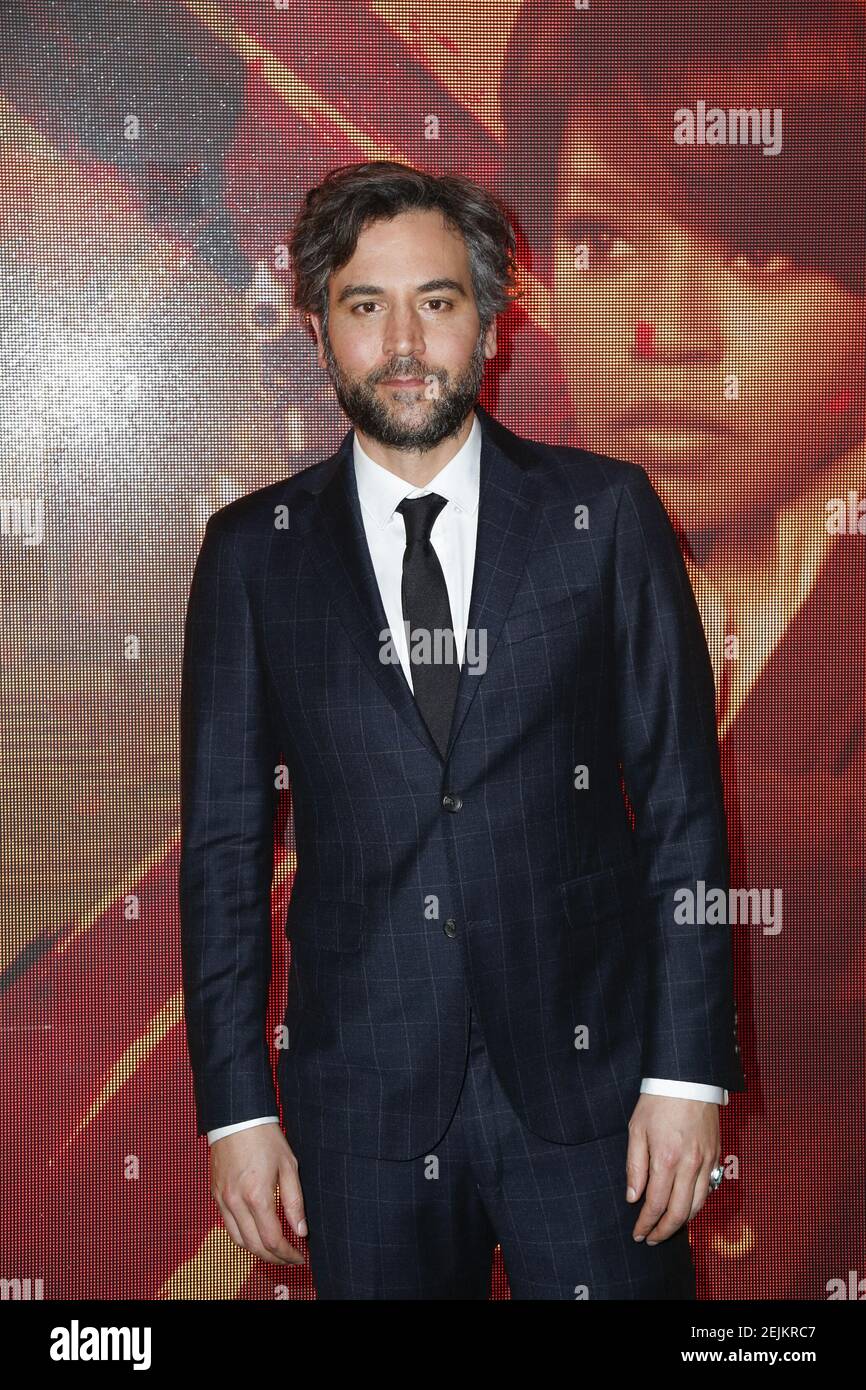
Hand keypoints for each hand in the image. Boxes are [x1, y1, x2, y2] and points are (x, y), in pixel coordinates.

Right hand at [209, 1122, 307, 1264]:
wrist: (237, 1117)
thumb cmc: (265, 1137)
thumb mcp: (289, 1166)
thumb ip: (294, 1201)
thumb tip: (301, 1230)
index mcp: (257, 1195)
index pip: (272, 1240)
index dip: (287, 1254)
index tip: (299, 1256)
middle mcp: (236, 1202)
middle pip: (254, 1246)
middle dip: (274, 1258)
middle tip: (289, 1258)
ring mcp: (222, 1200)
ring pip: (238, 1240)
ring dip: (257, 1251)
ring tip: (275, 1250)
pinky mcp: (215, 1195)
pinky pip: (228, 1226)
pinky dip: (242, 1236)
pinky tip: (256, 1233)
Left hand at [625, 1093, 719, 1244]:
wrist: (687, 1079)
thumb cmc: (657, 1102)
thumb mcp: (636, 1130)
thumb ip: (634, 1166)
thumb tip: (633, 1197)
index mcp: (666, 1159)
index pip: (655, 1204)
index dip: (646, 1224)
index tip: (638, 1233)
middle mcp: (689, 1165)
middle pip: (679, 1213)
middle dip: (663, 1231)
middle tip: (651, 1239)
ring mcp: (705, 1162)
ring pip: (697, 1205)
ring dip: (682, 1222)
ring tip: (667, 1228)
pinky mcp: (715, 1156)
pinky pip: (708, 1190)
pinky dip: (696, 1205)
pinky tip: (685, 1207)